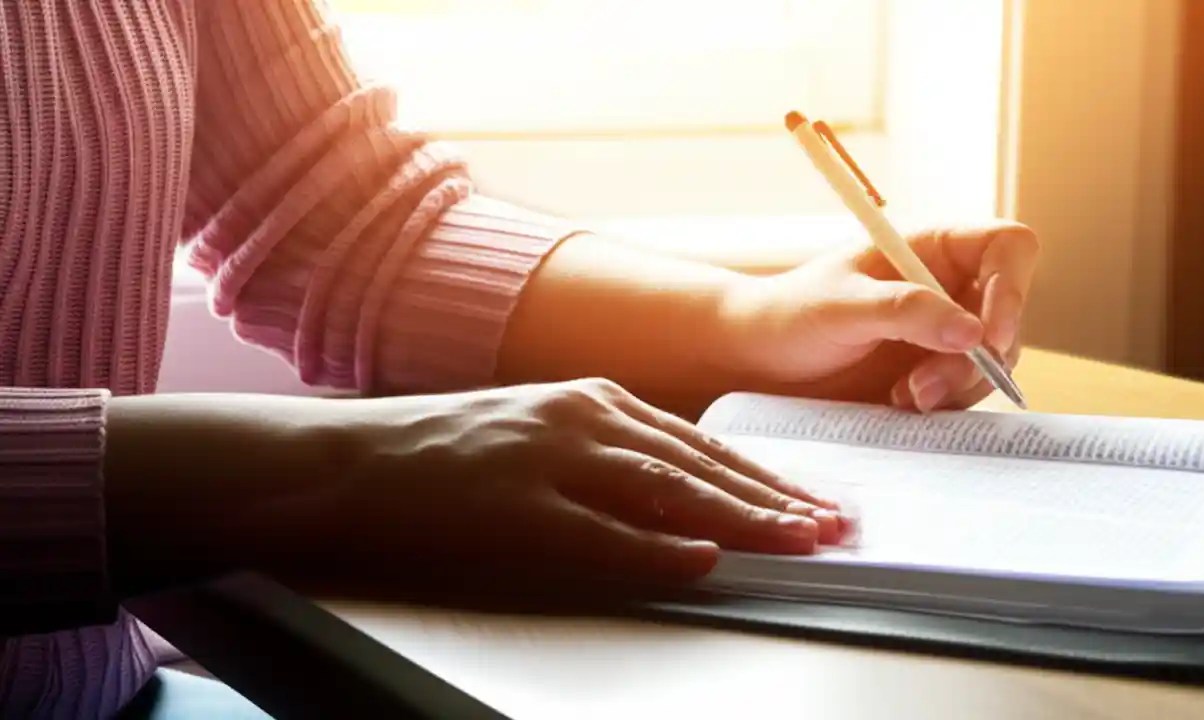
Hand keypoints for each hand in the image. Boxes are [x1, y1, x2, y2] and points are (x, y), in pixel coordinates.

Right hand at [105, 382, 851, 593]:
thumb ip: (612, 459)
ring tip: (796, 540)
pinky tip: (700, 562)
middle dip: (773, 497)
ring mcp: (549, 457)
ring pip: (666, 490)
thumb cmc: (446, 454)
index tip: (813, 499)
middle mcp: (582, 417)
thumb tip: (682, 502)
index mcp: (593, 400)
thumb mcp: (542, 436)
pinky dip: (654, 549)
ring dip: (738, 518)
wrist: (351, 460)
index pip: (700, 443)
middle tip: (831, 524)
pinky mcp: (513, 505)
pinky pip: (599, 533)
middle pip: (699, 463)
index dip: (764, 475)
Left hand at [715, 222, 1038, 410]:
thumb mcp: (842, 307)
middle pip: (1007, 315)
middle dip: (977, 357)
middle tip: (926, 384)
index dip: (1012, 288)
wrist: (757, 362)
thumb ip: (905, 312)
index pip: (1008, 248)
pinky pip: (967, 391)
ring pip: (992, 361)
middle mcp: (948, 286)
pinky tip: (899, 403)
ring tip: (904, 396)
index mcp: (933, 247)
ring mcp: (944, 332)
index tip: (986, 335)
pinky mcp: (932, 372)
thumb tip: (972, 333)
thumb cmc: (790, 316)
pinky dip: (943, 403)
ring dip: (957, 385)